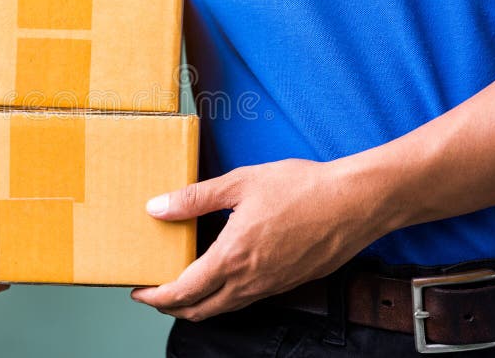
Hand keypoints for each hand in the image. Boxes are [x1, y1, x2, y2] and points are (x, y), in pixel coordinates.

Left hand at [131, 159, 381, 320]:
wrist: (355, 203)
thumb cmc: (301, 189)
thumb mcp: (240, 184)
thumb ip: (195, 198)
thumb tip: (157, 207)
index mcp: (232, 258)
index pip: (182, 292)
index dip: (155, 296)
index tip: (139, 290)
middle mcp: (249, 281)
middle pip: (199, 310)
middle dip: (171, 307)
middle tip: (154, 293)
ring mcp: (271, 286)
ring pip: (224, 308)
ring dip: (197, 304)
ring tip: (182, 286)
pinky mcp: (288, 283)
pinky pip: (246, 300)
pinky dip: (223, 297)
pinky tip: (222, 276)